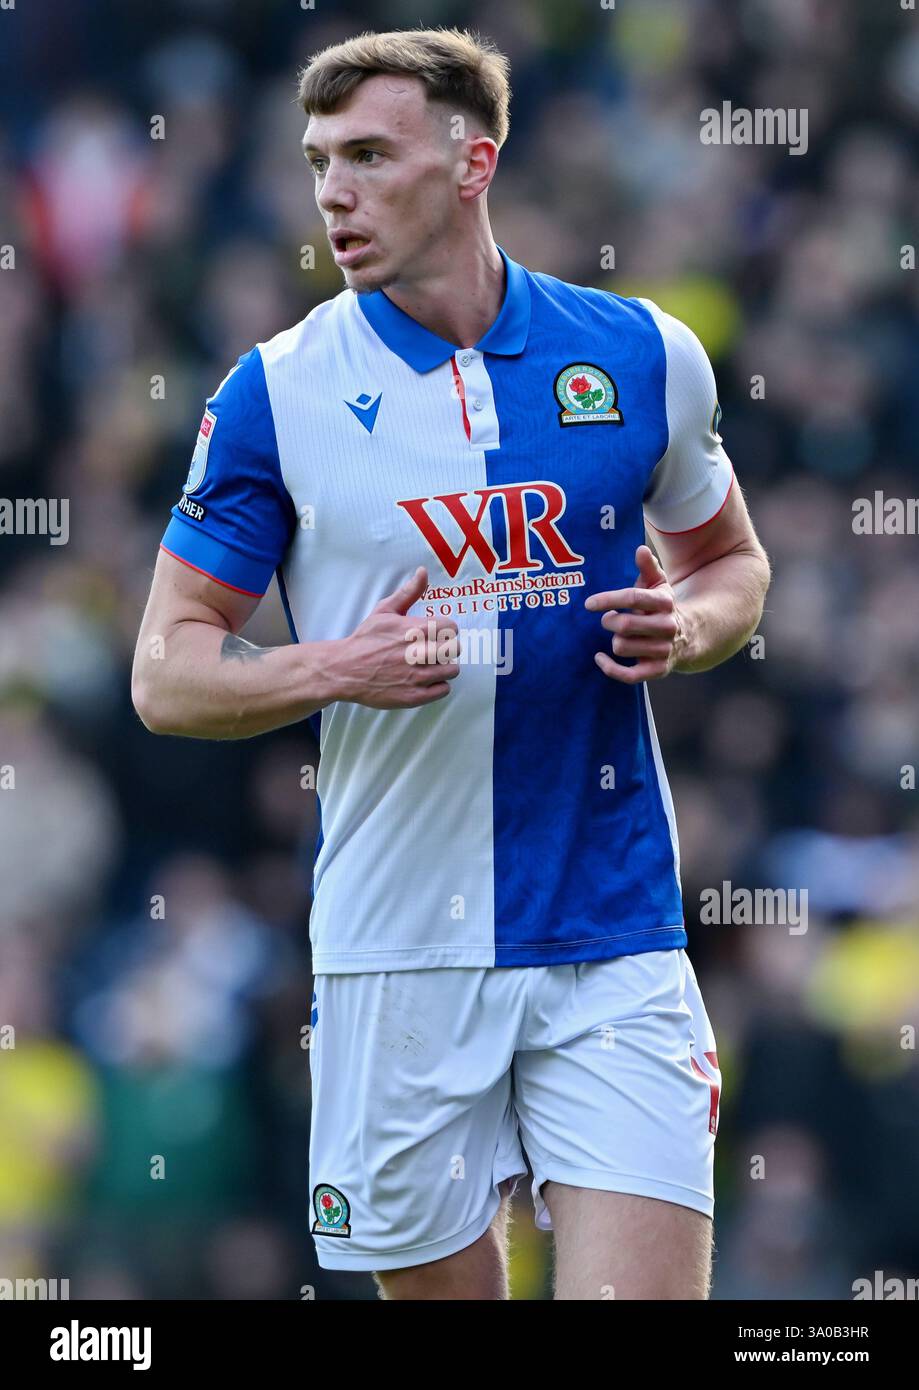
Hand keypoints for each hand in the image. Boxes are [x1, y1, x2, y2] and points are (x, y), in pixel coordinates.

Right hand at [332, 567, 459, 708]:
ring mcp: (417, 676)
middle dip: (446, 648)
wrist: (345, 670)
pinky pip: (444, 689)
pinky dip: (438, 685)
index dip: (445, 629)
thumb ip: (408, 592)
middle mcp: (419, 653)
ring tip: (428, 665)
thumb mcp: (384, 611)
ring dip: (443, 667)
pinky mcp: (414, 696)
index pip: (452, 627)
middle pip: (455, 649)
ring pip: (452, 670)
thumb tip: (423, 572)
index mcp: (414, 630)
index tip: (436, 633)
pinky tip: (425, 679)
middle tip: (433, 650)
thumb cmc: (365, 639)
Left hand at [584, 545, 686, 683]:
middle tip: (607, 620)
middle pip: (625, 625)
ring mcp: (663, 650)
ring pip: (623, 647)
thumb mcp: (658, 585)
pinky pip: (628, 675)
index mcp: (665, 603)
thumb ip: (648, 567)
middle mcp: (667, 627)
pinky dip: (610, 668)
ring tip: (619, 636)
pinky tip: (600, 658)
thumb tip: (640, 549)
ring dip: (614, 641)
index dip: (609, 599)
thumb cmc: (661, 607)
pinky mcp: (657, 670)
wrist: (688, 637)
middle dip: (609, 622)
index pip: (634, 598)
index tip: (589, 604)